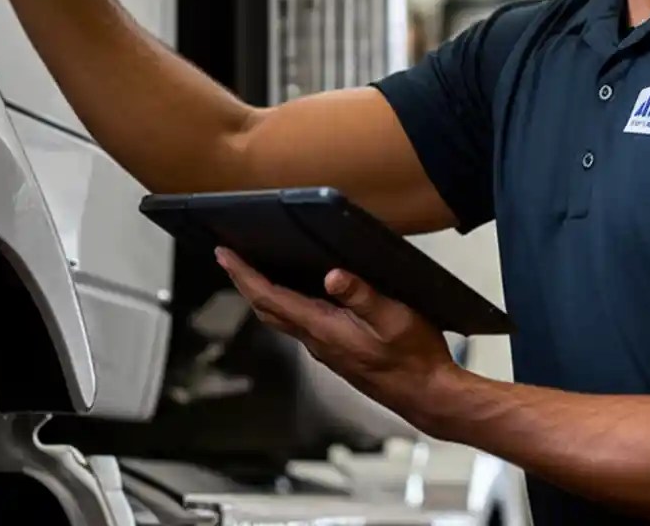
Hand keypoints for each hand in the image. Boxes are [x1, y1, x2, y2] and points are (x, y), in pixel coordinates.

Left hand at [215, 248, 459, 427]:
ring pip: (281, 319)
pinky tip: (296, 294)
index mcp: (323, 329)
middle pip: (267, 309)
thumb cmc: (414, 358)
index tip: (224, 254)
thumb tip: (333, 276)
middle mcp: (317, 341)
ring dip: (262, 294)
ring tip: (254, 270)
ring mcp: (325, 349)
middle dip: (244, 282)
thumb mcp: (394, 319)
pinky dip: (285, 304)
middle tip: (228, 258)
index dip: (243, 275)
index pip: (270, 298)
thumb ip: (363, 296)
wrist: (426, 395)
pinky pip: (299, 325)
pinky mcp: (337, 352)